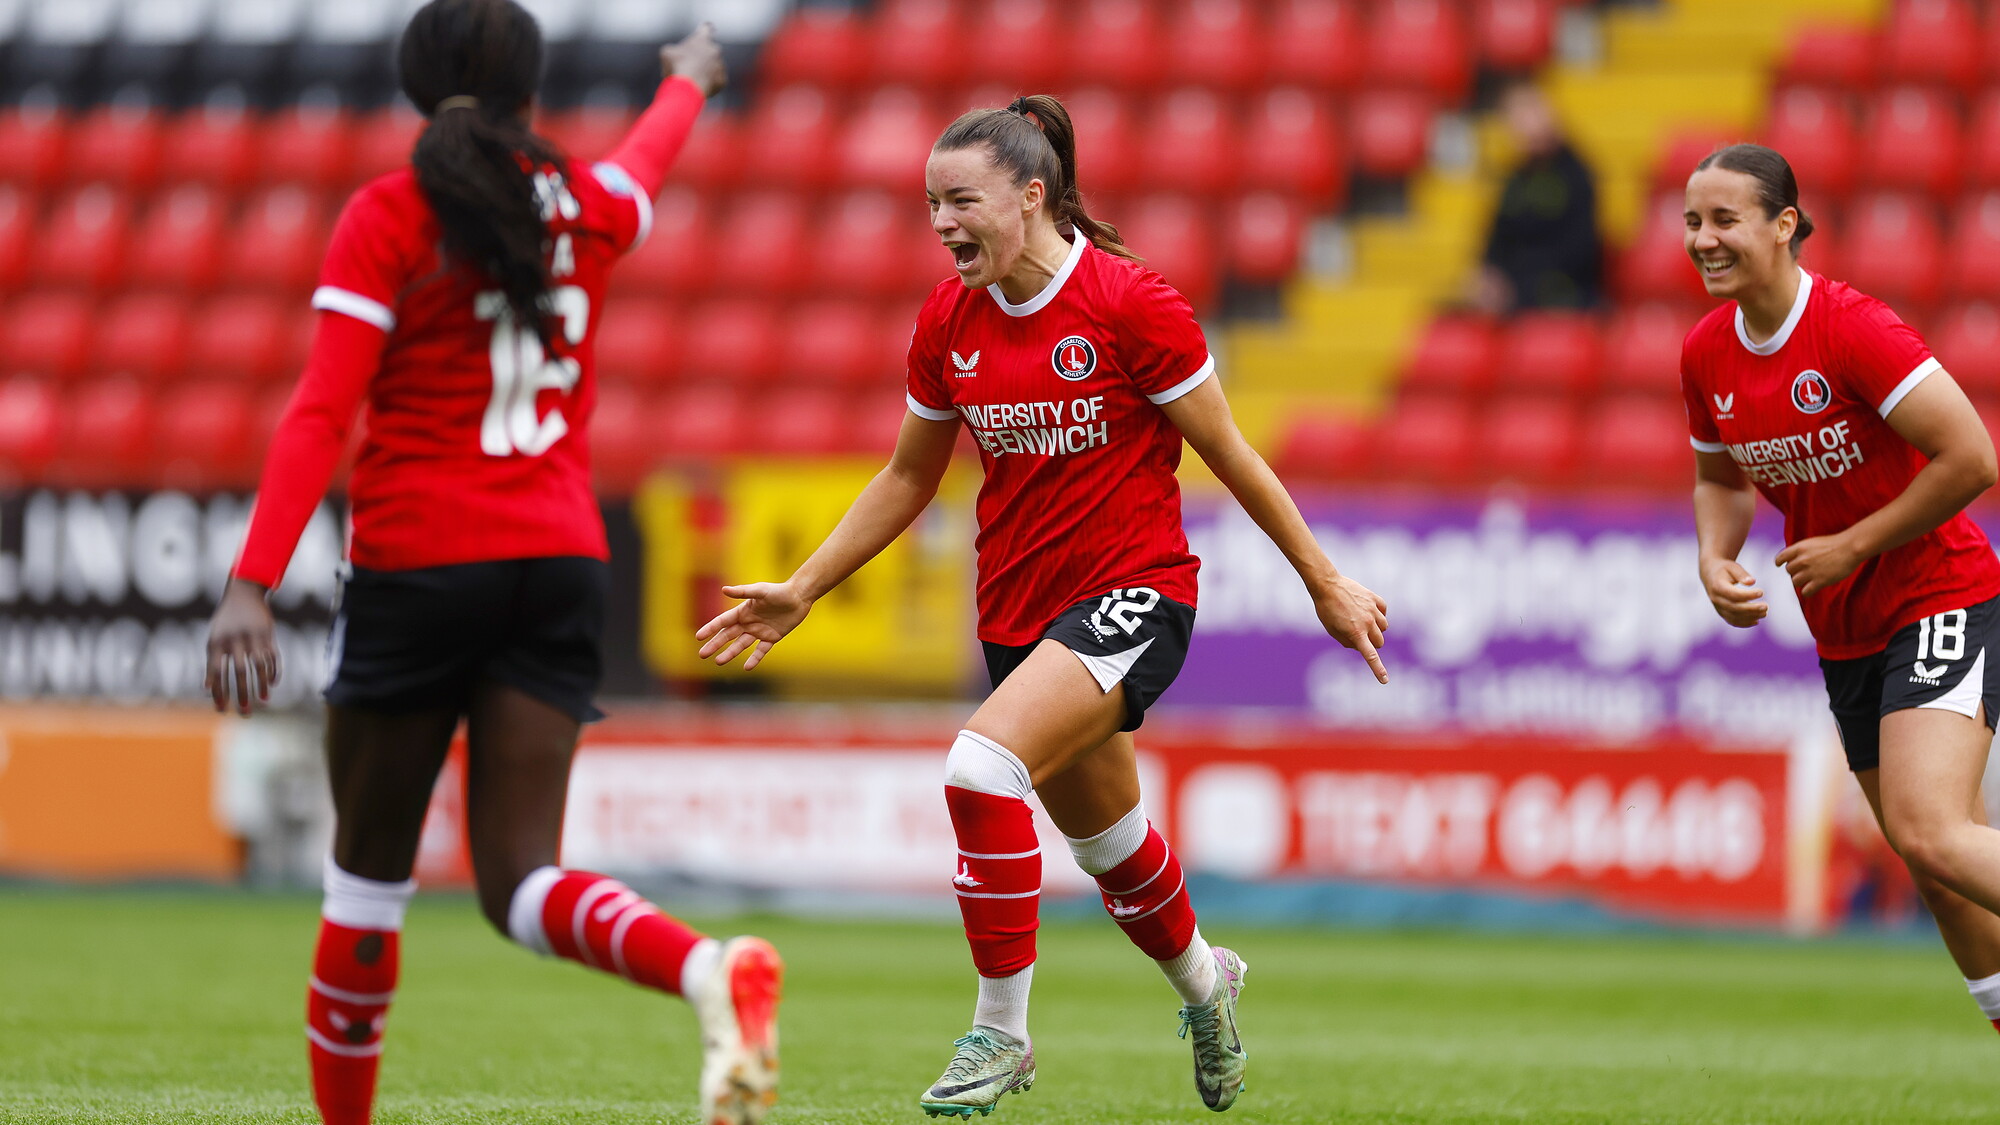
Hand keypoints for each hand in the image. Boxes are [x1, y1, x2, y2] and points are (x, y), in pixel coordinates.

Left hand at [205, 578, 279, 713]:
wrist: (243, 594)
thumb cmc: (225, 622)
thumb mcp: (214, 639)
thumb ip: (213, 662)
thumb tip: (209, 690)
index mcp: (216, 642)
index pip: (216, 673)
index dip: (219, 693)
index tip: (222, 710)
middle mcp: (234, 640)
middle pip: (239, 672)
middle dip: (242, 695)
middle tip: (244, 713)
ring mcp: (253, 636)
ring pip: (259, 666)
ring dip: (261, 685)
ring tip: (263, 701)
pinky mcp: (268, 634)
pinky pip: (273, 657)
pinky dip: (273, 672)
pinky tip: (272, 684)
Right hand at [660, 22, 726, 97]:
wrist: (688, 87)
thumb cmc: (677, 67)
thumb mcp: (666, 53)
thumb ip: (674, 50)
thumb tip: (676, 56)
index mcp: (702, 39)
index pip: (706, 29)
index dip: (705, 29)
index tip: (708, 28)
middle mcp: (715, 50)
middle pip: (709, 51)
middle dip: (701, 57)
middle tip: (689, 66)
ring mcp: (721, 65)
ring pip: (712, 68)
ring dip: (704, 72)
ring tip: (691, 80)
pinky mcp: (722, 80)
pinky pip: (715, 81)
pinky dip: (708, 84)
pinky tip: (698, 87)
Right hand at [695, 581, 811, 669]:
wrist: (799, 597)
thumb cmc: (779, 591)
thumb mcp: (760, 591)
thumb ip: (743, 592)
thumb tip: (724, 590)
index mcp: (743, 611)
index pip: (723, 622)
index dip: (710, 629)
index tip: (698, 637)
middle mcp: (748, 622)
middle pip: (728, 636)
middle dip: (715, 645)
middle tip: (702, 654)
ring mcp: (759, 631)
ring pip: (741, 645)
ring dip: (730, 653)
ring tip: (718, 662)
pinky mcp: (772, 638)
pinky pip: (761, 650)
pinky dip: (754, 659)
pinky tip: (747, 667)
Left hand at [1313, 573, 1389, 683]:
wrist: (1327, 585)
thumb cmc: (1326, 610)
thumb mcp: (1332, 630)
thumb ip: (1347, 642)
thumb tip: (1360, 645)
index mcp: (1356, 633)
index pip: (1370, 656)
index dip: (1378, 669)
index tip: (1385, 680)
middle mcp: (1368, 623)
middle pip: (1380, 642)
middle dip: (1372, 643)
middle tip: (1360, 635)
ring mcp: (1373, 610)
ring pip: (1384, 627)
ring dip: (1376, 628)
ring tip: (1361, 620)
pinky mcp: (1375, 599)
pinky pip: (1384, 611)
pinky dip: (1379, 614)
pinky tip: (1368, 610)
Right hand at [1699, 556, 1768, 626]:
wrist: (1710, 575)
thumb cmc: (1725, 569)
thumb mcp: (1733, 567)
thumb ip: (1742, 574)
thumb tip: (1752, 582)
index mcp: (1717, 586)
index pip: (1733, 594)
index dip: (1748, 595)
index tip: (1762, 592)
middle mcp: (1716, 599)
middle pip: (1734, 608)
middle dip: (1751, 609)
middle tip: (1766, 606)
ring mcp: (1718, 607)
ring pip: (1734, 616)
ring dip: (1750, 617)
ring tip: (1764, 613)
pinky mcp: (1721, 612)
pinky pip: (1732, 621)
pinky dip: (1744, 623)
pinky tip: (1756, 621)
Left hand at [1775, 534, 1862, 597]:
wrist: (1850, 548)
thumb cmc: (1835, 544)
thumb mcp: (1813, 542)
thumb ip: (1802, 551)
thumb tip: (1793, 560)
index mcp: (1799, 548)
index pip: (1780, 558)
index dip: (1780, 562)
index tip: (1781, 565)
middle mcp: (1802, 560)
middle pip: (1789, 571)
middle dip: (1795, 571)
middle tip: (1805, 571)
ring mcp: (1810, 571)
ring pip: (1795, 582)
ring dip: (1801, 582)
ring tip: (1809, 580)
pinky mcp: (1819, 581)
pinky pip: (1805, 592)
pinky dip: (1807, 592)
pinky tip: (1812, 589)